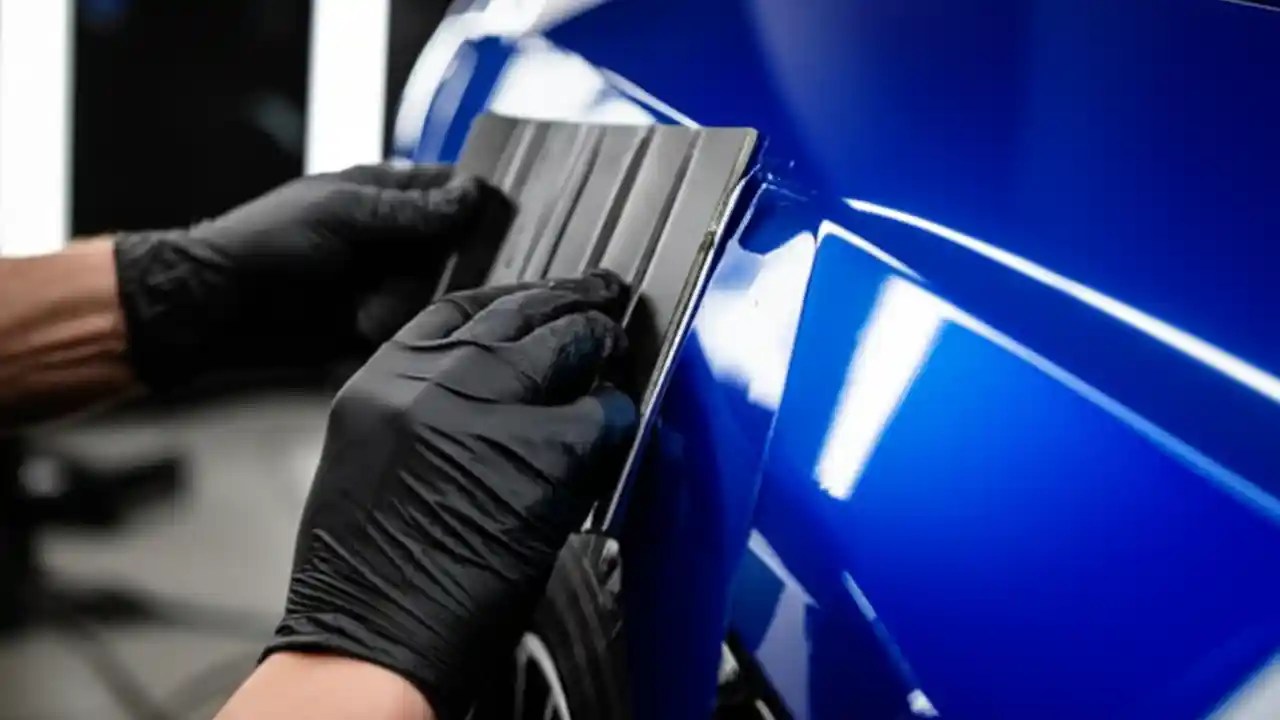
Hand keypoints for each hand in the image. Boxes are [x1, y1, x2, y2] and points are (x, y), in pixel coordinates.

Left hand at [114, 164, 494, 389]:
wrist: (216, 310)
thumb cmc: (268, 244)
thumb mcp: (341, 214)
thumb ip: (409, 210)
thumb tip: (474, 194)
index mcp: (384, 195)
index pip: (452, 188)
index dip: (480, 203)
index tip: (501, 226)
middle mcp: (394, 238)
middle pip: (455, 250)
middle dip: (438, 271)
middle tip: (399, 283)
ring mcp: (386, 284)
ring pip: (436, 296)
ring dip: (401, 306)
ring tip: (361, 316)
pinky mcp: (376, 328)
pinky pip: (411, 331)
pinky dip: (395, 335)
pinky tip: (364, 334)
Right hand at [264, 270, 637, 718]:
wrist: (367, 643)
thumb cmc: (364, 576)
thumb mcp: (370, 458)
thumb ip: (421, 407)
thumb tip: (482, 388)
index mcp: (382, 380)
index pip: (457, 308)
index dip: (511, 298)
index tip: (537, 297)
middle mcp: (430, 382)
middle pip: (516, 313)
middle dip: (565, 303)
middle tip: (597, 299)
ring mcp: (485, 411)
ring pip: (561, 344)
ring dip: (596, 343)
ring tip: (613, 346)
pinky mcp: (539, 455)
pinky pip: (599, 413)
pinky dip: (615, 415)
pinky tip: (617, 421)